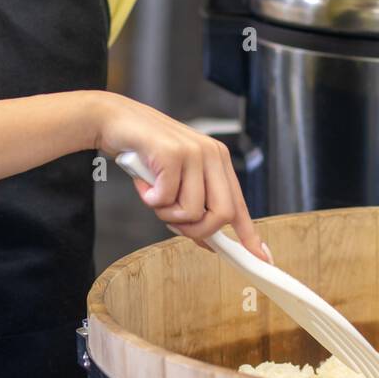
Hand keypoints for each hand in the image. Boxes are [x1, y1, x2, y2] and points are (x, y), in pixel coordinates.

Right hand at [91, 93, 272, 263]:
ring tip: (153, 194)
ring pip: (192, 211)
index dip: (250, 234)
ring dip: (166, 213)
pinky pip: (166, 199)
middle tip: (173, 222)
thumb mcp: (177, 180)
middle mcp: (212, 154)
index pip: (239, 204)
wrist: (116, 119)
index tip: (263, 258)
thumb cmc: (146, 152)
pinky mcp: (173, 154)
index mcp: (218, 160)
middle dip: (196, 230)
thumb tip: (209, 242)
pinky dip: (150, 200)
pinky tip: (144, 183)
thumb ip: (194, 207)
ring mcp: (194, 152)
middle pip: (222, 214)